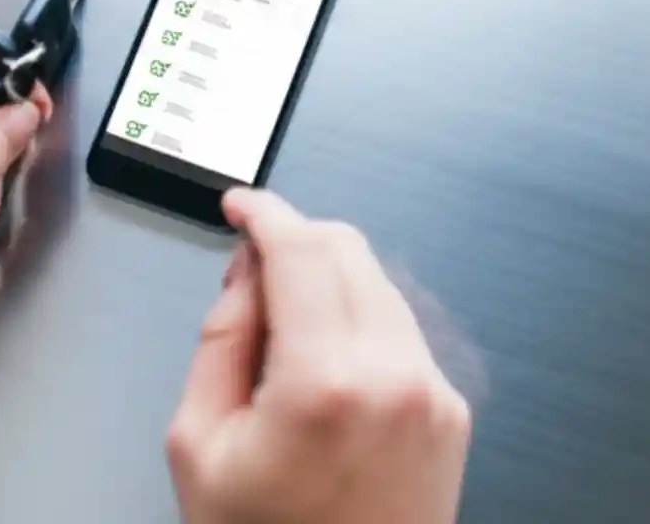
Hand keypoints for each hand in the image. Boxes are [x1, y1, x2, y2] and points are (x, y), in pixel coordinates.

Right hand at [167, 190, 470, 523]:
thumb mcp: (200, 444)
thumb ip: (221, 340)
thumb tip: (247, 275)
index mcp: (324, 383)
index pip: (301, 251)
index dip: (266, 214)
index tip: (243, 206)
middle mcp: (394, 376)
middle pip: (348, 251)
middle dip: (296, 240)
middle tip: (251, 269)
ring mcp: (432, 392)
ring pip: (379, 284)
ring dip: (328, 279)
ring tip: (282, 334)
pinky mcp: (449, 410)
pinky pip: (401, 329)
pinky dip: (359, 319)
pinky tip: (323, 362)